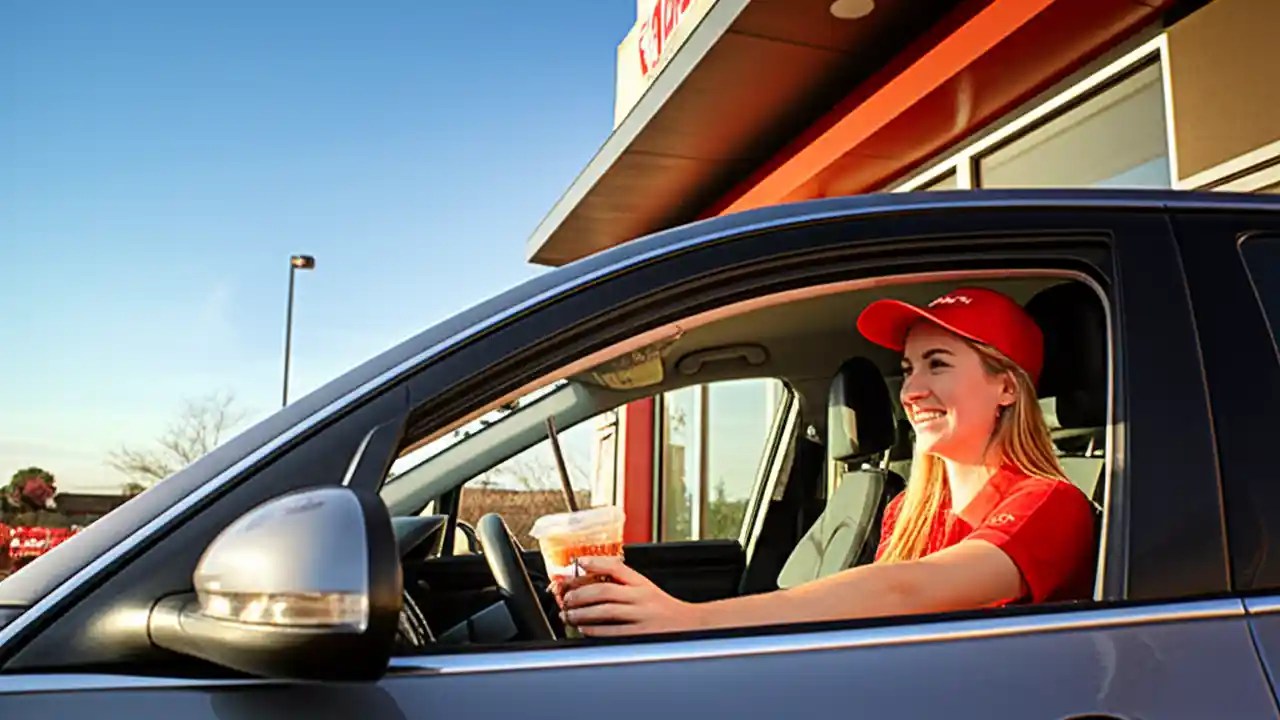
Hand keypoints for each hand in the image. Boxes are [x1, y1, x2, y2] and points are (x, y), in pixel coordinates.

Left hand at [556, 556, 703, 636]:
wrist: (690, 626)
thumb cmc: (663, 608)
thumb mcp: (647, 588)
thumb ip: (624, 583)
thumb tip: (590, 578)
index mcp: (642, 583)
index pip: (616, 566)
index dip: (595, 563)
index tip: (578, 563)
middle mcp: (641, 597)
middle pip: (604, 590)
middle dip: (580, 594)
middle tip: (567, 597)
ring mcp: (641, 616)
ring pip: (605, 611)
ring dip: (582, 613)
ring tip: (569, 614)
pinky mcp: (640, 634)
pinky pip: (612, 632)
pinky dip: (594, 630)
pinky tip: (584, 628)